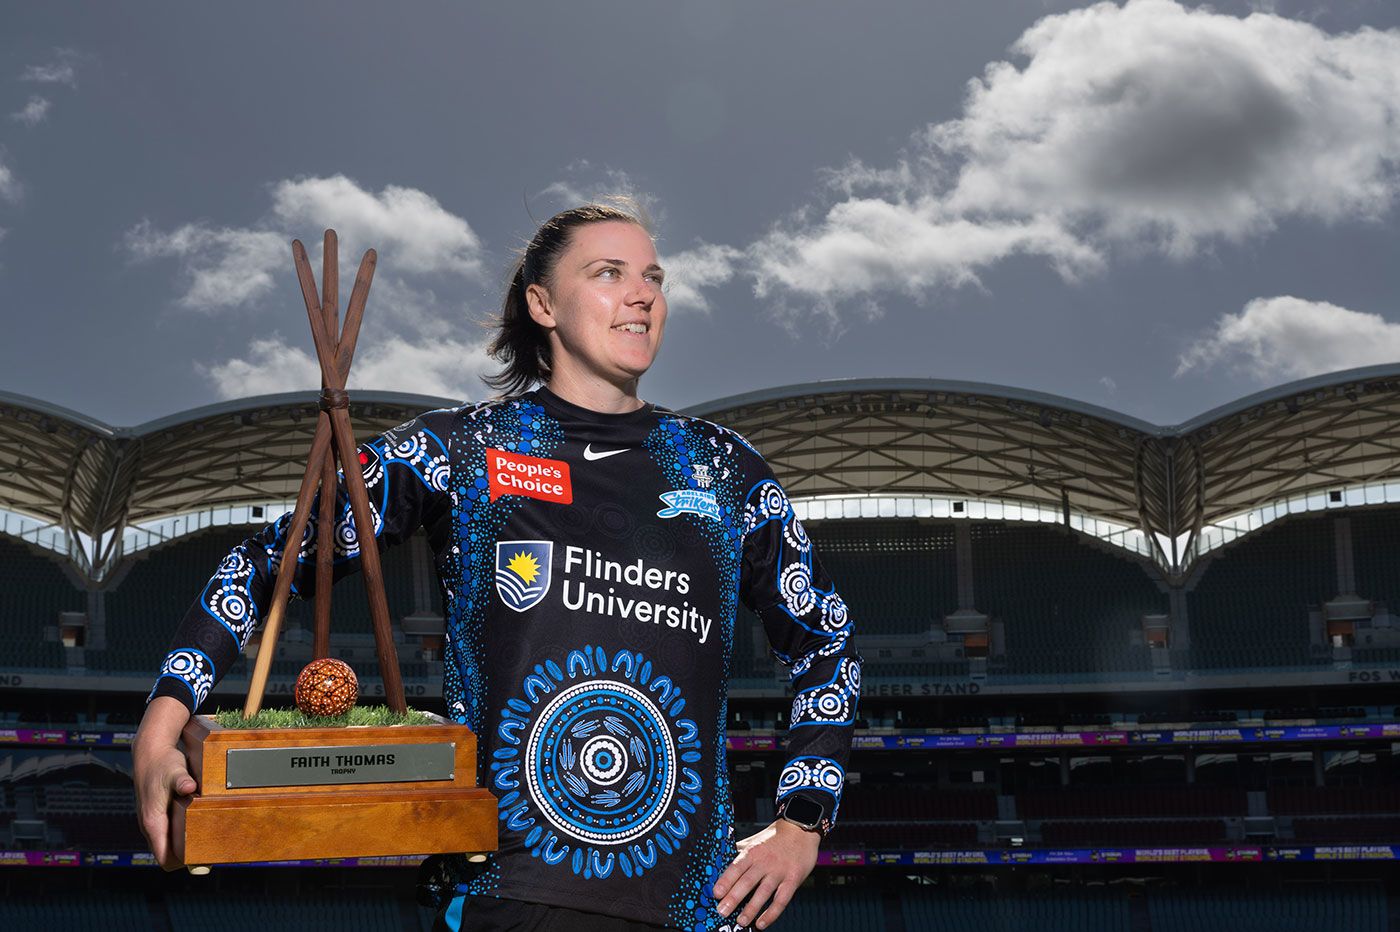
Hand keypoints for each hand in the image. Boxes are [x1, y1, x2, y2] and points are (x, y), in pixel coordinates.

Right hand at [132, 696, 196, 870]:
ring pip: (166, 846)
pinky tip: (196, 832)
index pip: (164, 857)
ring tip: (206, 846)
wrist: (149, 751)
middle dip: (185, 859)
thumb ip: (182, 780)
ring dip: (182, 849)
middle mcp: (149, 825)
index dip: (181, 864)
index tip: (201, 862)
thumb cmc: (163, 762)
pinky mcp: (156, 815)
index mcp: (153, 821)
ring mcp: (151, 821)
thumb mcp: (175, 769)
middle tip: (210, 856)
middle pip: (166, 855)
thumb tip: (188, 787)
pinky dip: (179, 839)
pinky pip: (167, 836)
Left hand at [712, 818, 820, 928]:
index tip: (716, 893)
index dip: (726, 881)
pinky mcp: (793, 880)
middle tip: (722, 912)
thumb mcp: (754, 841)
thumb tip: (719, 863)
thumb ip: (738, 852)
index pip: (736, 867)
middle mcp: (765, 862)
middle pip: (747, 882)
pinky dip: (771, 913)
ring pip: (763, 893)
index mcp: (752, 852)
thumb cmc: (774, 838)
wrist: (800, 830)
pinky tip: (762, 923)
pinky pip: (781, 900)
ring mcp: (779, 872)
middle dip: (733, 898)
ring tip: (741, 921)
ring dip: (751, 909)